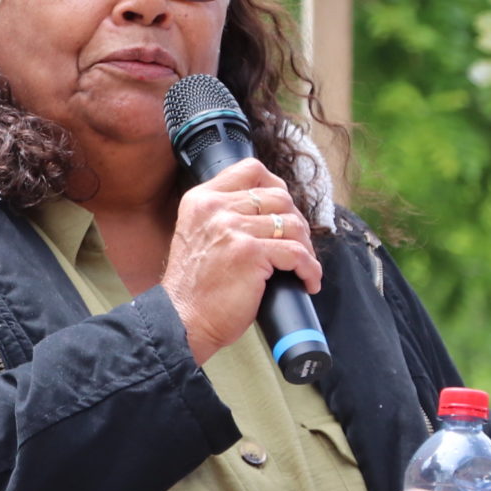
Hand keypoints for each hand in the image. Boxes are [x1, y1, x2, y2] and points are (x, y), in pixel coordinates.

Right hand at [161, 158, 319, 364]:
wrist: (181, 320)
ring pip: (292, 224)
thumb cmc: (194, 287)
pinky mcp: (249, 253)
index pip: (250, 170)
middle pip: (278, 196)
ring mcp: (232, 228)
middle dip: (297, 222)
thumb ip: (221, 217)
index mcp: (201, 200)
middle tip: (298, 245)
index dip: (276, 186)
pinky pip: (296, 253)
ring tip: (304, 266)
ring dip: (306, 248)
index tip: (285, 209)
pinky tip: (308, 281)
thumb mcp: (197, 236)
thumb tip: (269, 212)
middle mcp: (215, 208)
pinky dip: (310, 269)